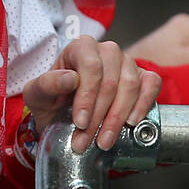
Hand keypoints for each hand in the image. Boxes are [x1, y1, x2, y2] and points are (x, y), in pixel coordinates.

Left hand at [22, 36, 161, 153]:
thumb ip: (47, 84)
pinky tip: (131, 122)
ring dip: (117, 117)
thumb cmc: (51, 100)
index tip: (79, 123)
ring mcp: (127, 62)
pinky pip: (152, 84)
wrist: (63, 116)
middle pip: (110, 81)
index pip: (91, 67)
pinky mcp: (142, 76)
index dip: (87, 97)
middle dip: (98, 116)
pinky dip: (144, 103)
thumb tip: (69, 79)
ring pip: (131, 85)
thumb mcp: (37, 94)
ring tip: (104, 140)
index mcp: (81, 47)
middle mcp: (106, 51)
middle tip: (86, 141)